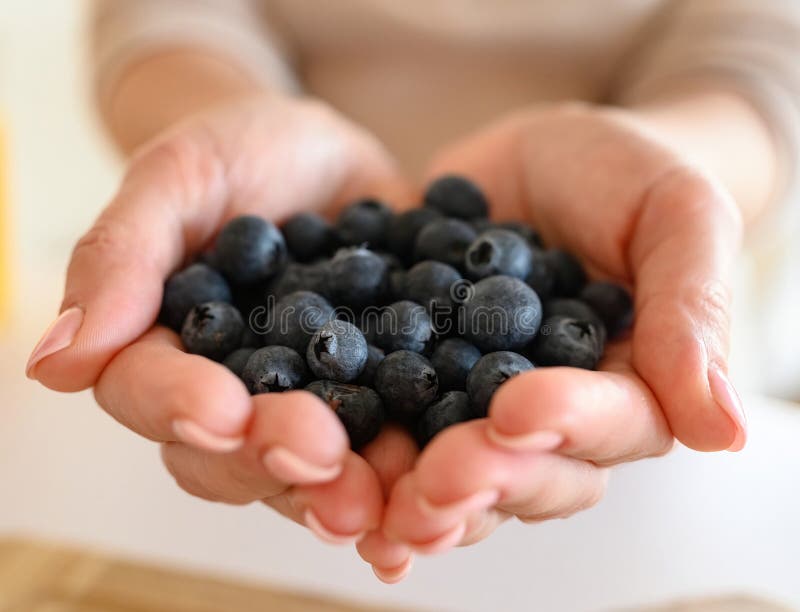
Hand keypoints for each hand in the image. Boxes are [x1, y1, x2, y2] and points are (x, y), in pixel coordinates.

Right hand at [25, 94, 419, 577]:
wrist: (325, 154)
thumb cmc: (236, 151)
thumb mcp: (179, 175)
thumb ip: (122, 254)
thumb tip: (54, 362)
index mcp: (169, 353)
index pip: (154, 397)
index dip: (181, 410)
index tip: (220, 410)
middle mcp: (237, 395)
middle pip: (238, 453)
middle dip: (275, 459)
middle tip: (317, 456)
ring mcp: (313, 401)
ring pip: (316, 464)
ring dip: (347, 484)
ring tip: (381, 492)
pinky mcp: (381, 392)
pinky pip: (397, 432)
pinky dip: (417, 457)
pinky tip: (448, 471)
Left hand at [382, 102, 746, 553]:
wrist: (548, 153)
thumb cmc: (630, 176)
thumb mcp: (677, 215)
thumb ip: (694, 310)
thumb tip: (726, 430)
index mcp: (625, 388)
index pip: (607, 427)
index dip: (564, 427)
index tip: (518, 412)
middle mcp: (548, 414)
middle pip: (523, 471)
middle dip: (478, 480)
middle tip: (434, 485)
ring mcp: (474, 400)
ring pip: (450, 467)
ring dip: (411, 492)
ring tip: (376, 508)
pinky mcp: (415, 372)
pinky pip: (387, 415)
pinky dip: (358, 442)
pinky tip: (320, 469)